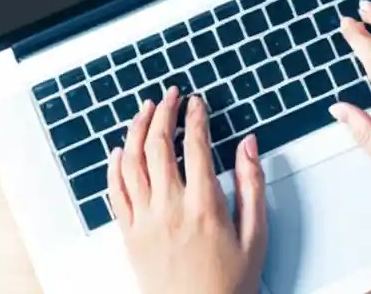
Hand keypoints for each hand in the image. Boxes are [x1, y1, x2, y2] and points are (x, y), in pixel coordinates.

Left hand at [107, 86, 267, 293]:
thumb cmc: (229, 282)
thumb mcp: (256, 234)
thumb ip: (252, 184)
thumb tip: (248, 145)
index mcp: (204, 205)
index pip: (195, 146)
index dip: (196, 117)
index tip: (198, 102)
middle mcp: (169, 208)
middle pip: (158, 146)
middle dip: (164, 113)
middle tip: (171, 96)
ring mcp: (144, 222)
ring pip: (131, 163)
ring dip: (136, 131)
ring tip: (145, 111)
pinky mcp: (129, 235)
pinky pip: (115, 192)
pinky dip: (114, 166)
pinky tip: (119, 151)